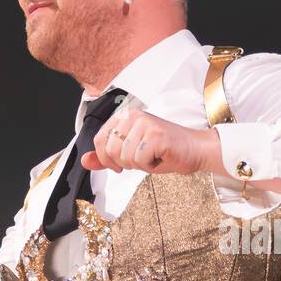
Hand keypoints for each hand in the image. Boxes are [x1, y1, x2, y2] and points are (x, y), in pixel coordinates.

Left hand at [82, 107, 219, 174]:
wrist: (195, 150)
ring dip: (140, 165)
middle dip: (125, 163)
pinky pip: (140, 160)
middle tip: (143, 159)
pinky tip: (161, 157)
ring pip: (125, 157)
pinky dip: (150, 166)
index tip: (119, 165)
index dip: (106, 158)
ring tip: (154, 156)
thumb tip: (85, 161)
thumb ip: (107, 157)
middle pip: (110, 150)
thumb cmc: (165, 152)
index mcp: (125, 116)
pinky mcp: (156, 134)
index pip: (98, 140)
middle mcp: (134, 115)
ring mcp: (145, 123)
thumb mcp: (131, 154)